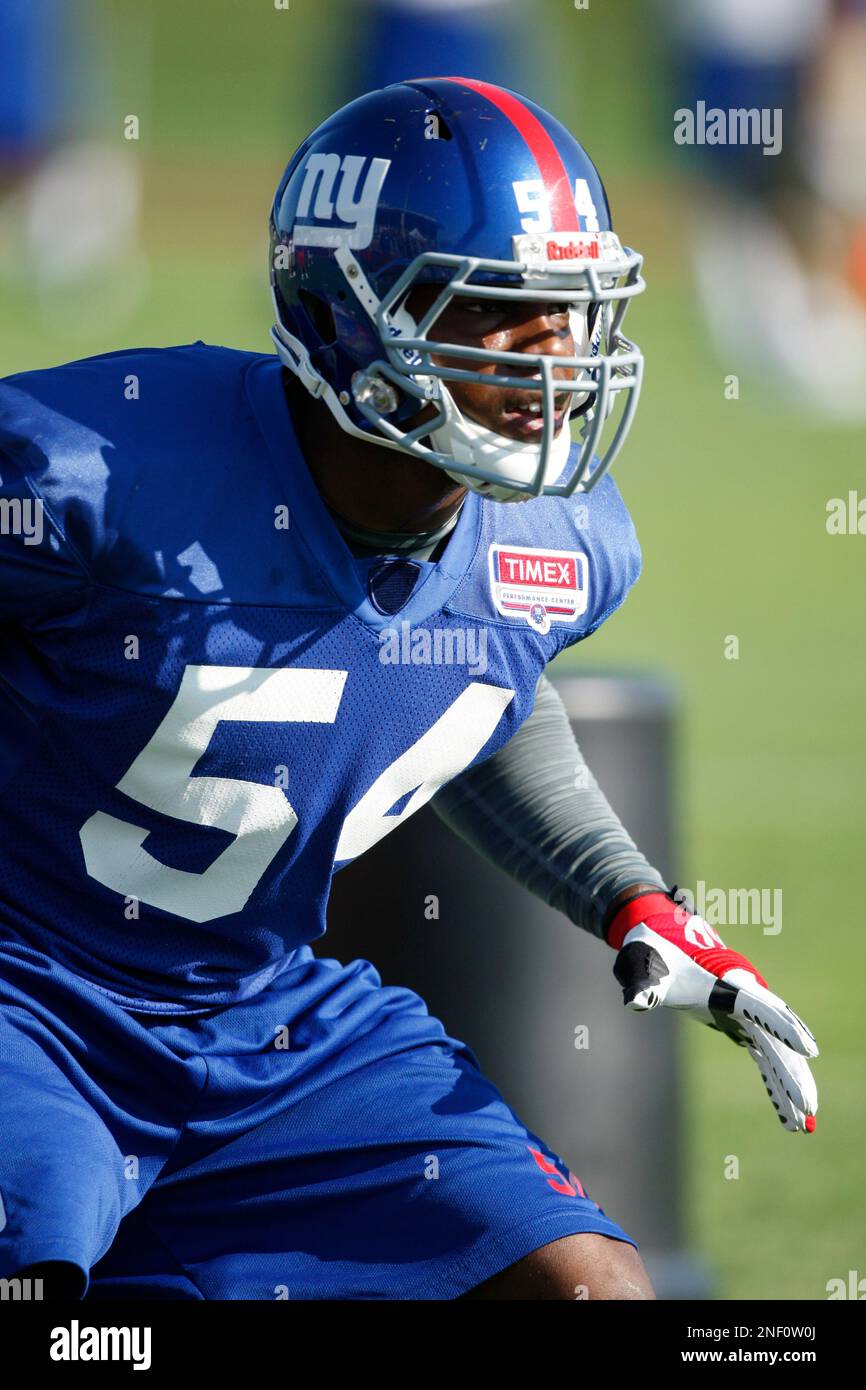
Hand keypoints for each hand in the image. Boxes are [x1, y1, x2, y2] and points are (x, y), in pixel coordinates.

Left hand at [607, 891, 818, 1132]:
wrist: (660, 936)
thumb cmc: (654, 950)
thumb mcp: (644, 963)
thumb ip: (644, 983)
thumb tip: (635, 1001)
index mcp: (727, 981)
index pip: (760, 1005)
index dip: (783, 1026)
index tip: (808, 1050)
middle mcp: (744, 996)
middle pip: (776, 1037)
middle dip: (793, 1071)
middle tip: (809, 1107)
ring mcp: (745, 1012)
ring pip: (775, 1051)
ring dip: (789, 1084)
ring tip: (804, 1124)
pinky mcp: (739, 1024)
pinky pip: (764, 1057)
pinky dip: (774, 1083)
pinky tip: (785, 1114)